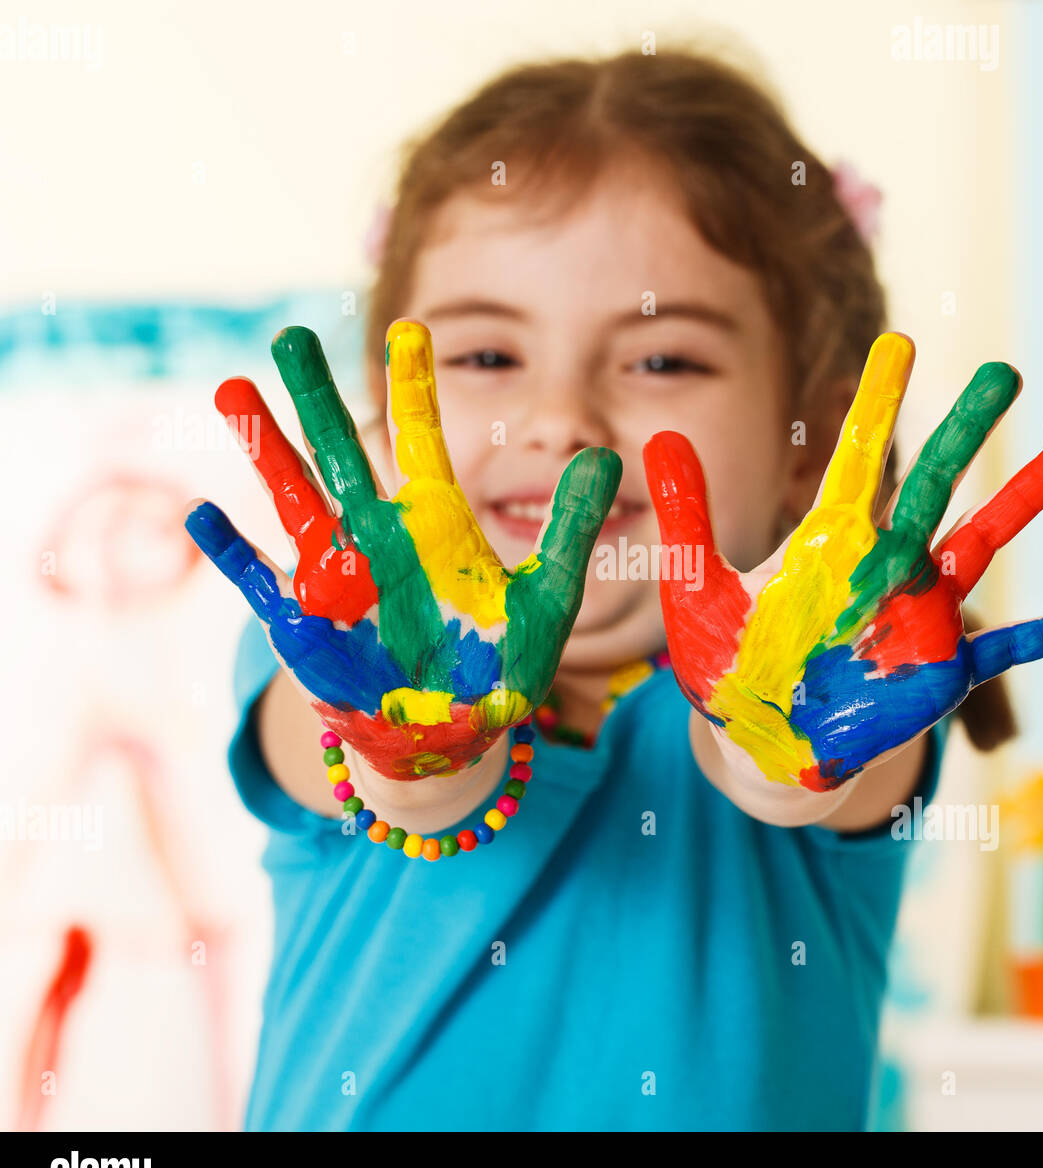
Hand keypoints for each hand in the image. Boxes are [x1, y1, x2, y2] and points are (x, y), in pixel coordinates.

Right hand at [186, 320, 620, 778]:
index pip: (420, 441)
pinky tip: (203, 514)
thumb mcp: (548, 593)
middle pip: (342, 454)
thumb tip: (605, 454)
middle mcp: (379, 538)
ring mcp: (337, 578)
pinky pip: (263, 584)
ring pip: (295, 499)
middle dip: (316, 397)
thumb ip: (570, 526)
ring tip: (232, 388)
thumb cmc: (500, 662)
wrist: (453, 730)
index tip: (411, 328)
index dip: (414, 389)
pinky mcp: (306, 626)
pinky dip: (234, 554)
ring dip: (264, 449)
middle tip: (291, 334)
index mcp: (434, 525)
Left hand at [643, 332, 1042, 791]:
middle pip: (932, 484)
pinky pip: (998, 653)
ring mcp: (917, 615)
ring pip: (978, 548)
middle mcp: (883, 565)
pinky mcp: (937, 674)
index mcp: (828, 542)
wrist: (762, 743)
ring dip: (1018, 506)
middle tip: (1005, 371)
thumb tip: (660, 438)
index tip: (900, 344)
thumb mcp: (698, 589)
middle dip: (964, 429)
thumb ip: (689, 519)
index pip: (857, 459)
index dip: (876, 403)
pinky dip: (1040, 637)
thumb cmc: (730, 666)